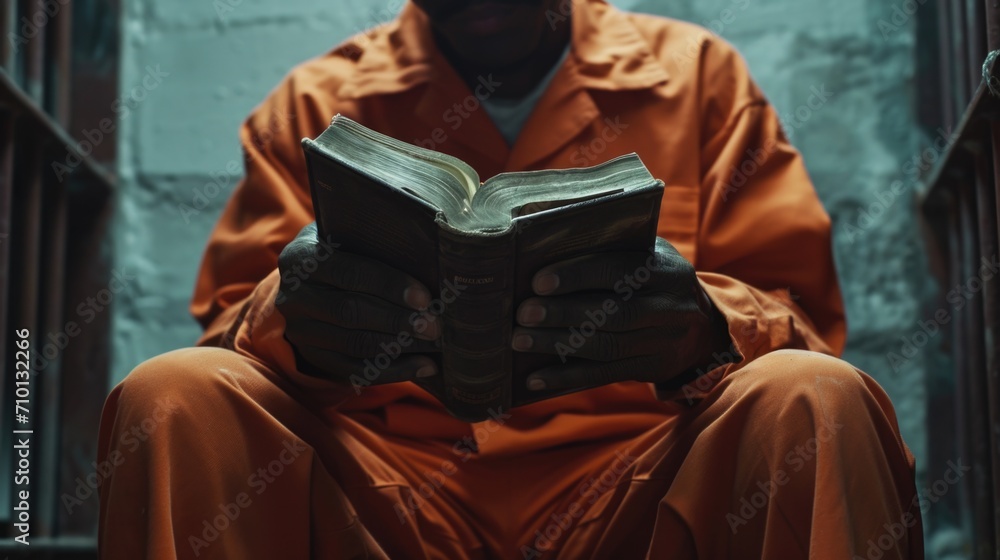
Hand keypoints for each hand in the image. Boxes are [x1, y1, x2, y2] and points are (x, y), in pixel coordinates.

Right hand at [275, 223, 440, 385]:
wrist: (309, 281)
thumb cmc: (344, 252)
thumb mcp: (348, 237)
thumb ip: (375, 242)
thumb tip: (428, 255)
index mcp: (303, 258)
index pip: (349, 273)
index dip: (388, 285)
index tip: (424, 298)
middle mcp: (294, 296)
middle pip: (351, 312)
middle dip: (397, 320)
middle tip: (434, 326)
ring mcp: (301, 330)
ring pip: (354, 344)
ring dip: (399, 347)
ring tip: (434, 346)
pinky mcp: (314, 355)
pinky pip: (354, 370)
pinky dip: (393, 371)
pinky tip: (423, 367)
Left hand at [512, 237, 731, 391]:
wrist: (701, 327)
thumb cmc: (654, 279)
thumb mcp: (649, 255)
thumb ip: (613, 248)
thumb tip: (549, 243)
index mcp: (667, 270)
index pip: (619, 270)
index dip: (578, 275)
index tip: (539, 281)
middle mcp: (671, 307)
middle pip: (612, 313)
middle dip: (563, 312)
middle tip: (523, 313)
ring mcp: (663, 342)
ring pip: (605, 346)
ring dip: (558, 344)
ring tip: (520, 340)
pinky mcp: (650, 369)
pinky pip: (605, 375)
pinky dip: (567, 378)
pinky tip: (535, 378)